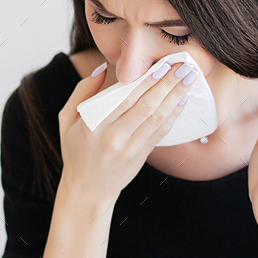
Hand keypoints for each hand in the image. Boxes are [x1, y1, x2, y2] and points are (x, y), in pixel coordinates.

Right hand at [57, 61, 188, 216]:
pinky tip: (183, 100)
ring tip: (189, 79)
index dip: (146, 82)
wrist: (88, 191)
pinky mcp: (142, 155)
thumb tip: (102, 68)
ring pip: (158, 119)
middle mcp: (114, 138)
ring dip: (175, 97)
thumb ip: (83, 91)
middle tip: (185, 67)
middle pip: (146, 106)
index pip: (124, 99)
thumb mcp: (67, 120)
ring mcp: (131, 149)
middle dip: (168, 84)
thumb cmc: (76, 152)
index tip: (162, 66)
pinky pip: (161, 132)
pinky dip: (174, 115)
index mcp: (94, 126)